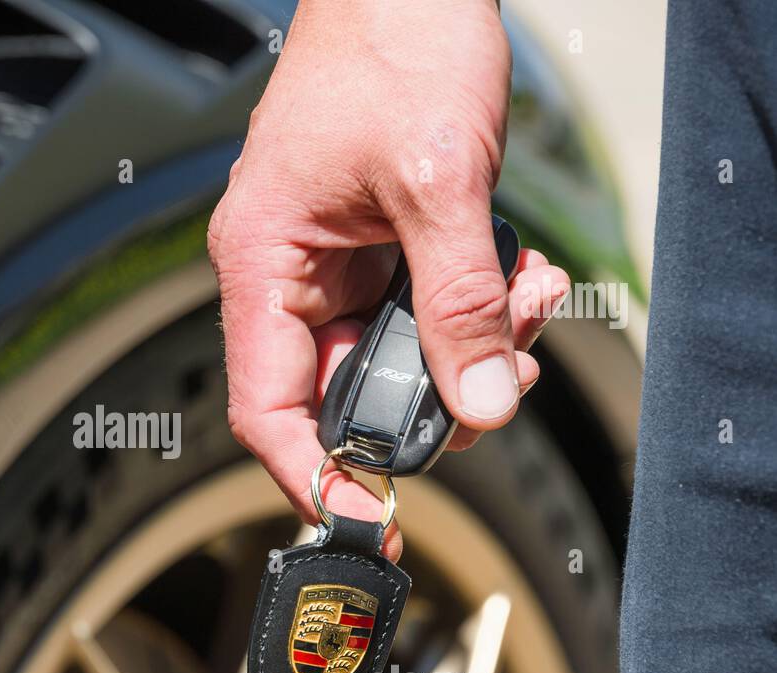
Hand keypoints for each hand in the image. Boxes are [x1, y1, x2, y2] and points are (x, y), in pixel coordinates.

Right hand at [207, 0, 569, 558]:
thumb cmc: (390, 44)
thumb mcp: (437, 180)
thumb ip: (460, 301)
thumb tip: (481, 402)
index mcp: (261, 263)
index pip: (265, 406)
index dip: (311, 473)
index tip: (366, 513)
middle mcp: (288, 275)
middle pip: (341, 392)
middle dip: (425, 405)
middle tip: (492, 396)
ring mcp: (335, 265)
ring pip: (395, 358)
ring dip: (468, 353)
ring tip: (523, 311)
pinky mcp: (379, 250)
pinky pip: (425, 313)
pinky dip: (479, 312)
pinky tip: (521, 280)